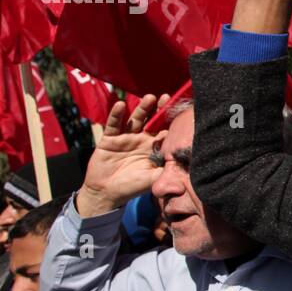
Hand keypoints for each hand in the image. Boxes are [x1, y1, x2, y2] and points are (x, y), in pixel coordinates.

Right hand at [76, 95, 168, 218]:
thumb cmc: (131, 187)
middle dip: (159, 109)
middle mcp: (141, 139)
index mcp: (153, 147)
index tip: (180, 110)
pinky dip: (116, 115)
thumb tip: (185, 169)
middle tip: (167, 98)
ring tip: (149, 98)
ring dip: (142, 108)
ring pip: (135, 119)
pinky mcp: (110, 138)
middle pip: (151, 120)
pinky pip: (113, 124)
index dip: (171, 121)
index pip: (164, 130)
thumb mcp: (152, 179)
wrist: (106, 193)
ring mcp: (126, 137)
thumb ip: (165, 171)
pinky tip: (121, 105)